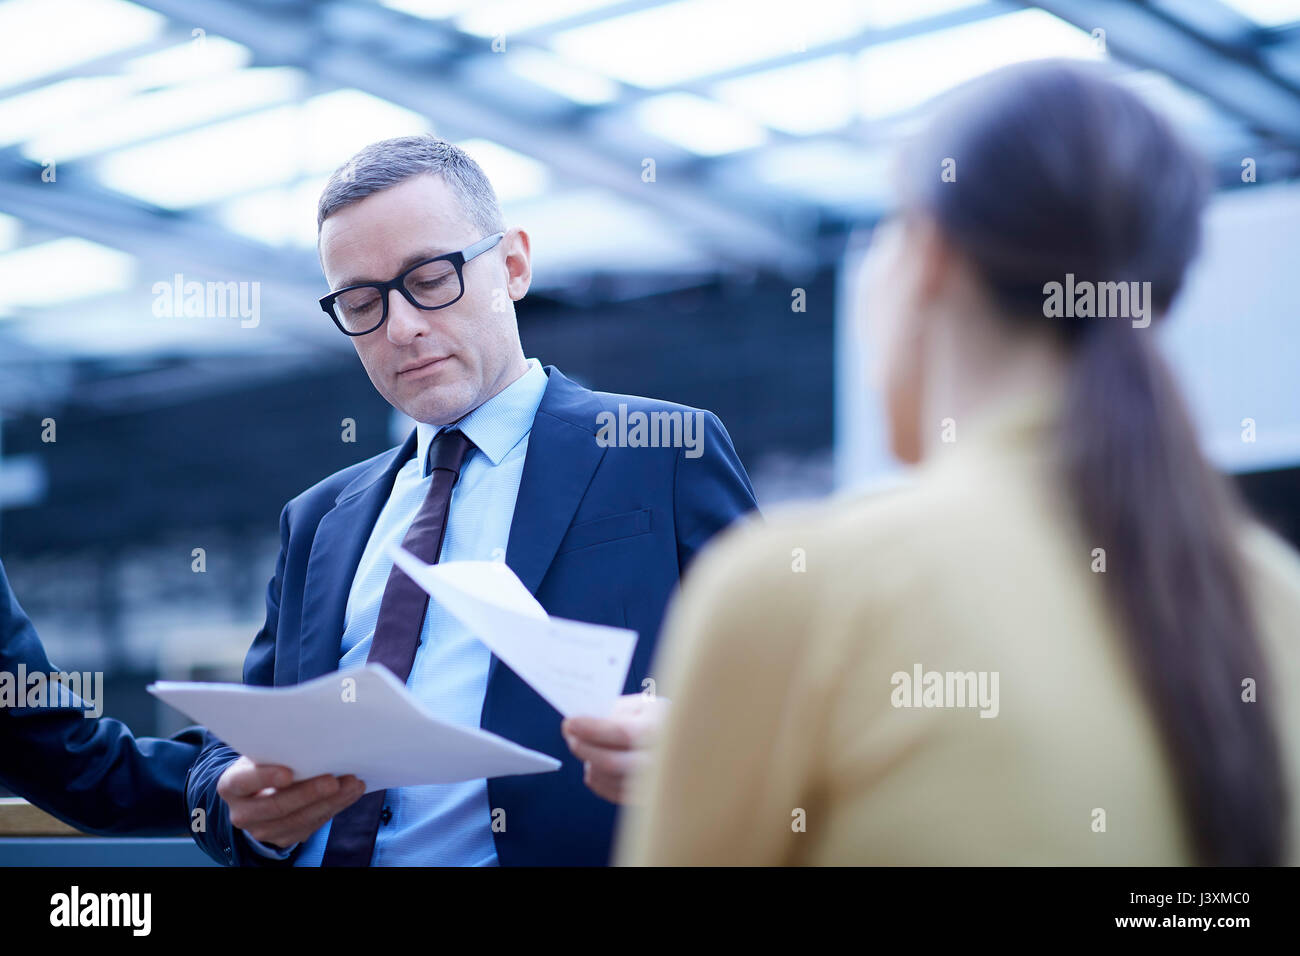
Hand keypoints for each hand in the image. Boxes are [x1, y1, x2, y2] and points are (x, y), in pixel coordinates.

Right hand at [217, 756, 365, 849]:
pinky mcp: (284, 838)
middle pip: (277, 806)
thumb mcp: (261, 753)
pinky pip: (312, 825)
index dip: (266, 778)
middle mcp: (242, 813)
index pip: (245, 782)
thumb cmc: (264, 763)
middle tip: (334, 780)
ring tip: (352, 784)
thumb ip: (276, 749)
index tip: (288, 773)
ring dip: (330, 802)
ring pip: (299, 820)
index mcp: (231, 785)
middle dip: (309, 793)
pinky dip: (335, 807)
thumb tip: (310, 735)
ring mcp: (262, 830)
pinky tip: (351, 793)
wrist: (257, 793)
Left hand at [562, 693, 668, 804]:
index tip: (569, 723)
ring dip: (589, 763)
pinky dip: (597, 779)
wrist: (691, 744)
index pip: (622, 732)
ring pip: (610, 779)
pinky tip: (593, 765)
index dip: (591, 729)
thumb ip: (616, 710)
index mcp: (662, 729)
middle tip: (570, 736)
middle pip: (613, 762)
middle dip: (584, 748)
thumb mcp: (645, 704)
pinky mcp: (648, 799)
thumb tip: (585, 721)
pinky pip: (614, 793)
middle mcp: (661, 760)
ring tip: (583, 747)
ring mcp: (656, 784)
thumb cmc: (662, 720)